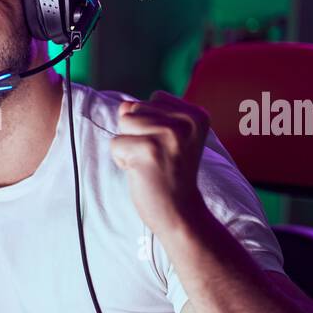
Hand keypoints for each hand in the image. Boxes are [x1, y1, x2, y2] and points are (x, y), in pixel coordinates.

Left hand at [112, 91, 210, 235]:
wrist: (180, 213)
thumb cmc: (171, 176)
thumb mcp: (168, 139)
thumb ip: (148, 115)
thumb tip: (124, 106)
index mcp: (197, 114)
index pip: (154, 99)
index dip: (150, 125)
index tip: (166, 149)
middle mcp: (186, 120)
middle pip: (136, 109)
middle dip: (137, 135)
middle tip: (156, 159)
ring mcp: (169, 134)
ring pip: (124, 123)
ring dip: (128, 146)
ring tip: (148, 164)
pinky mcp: (149, 149)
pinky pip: (116, 143)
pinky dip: (121, 161)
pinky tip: (141, 172)